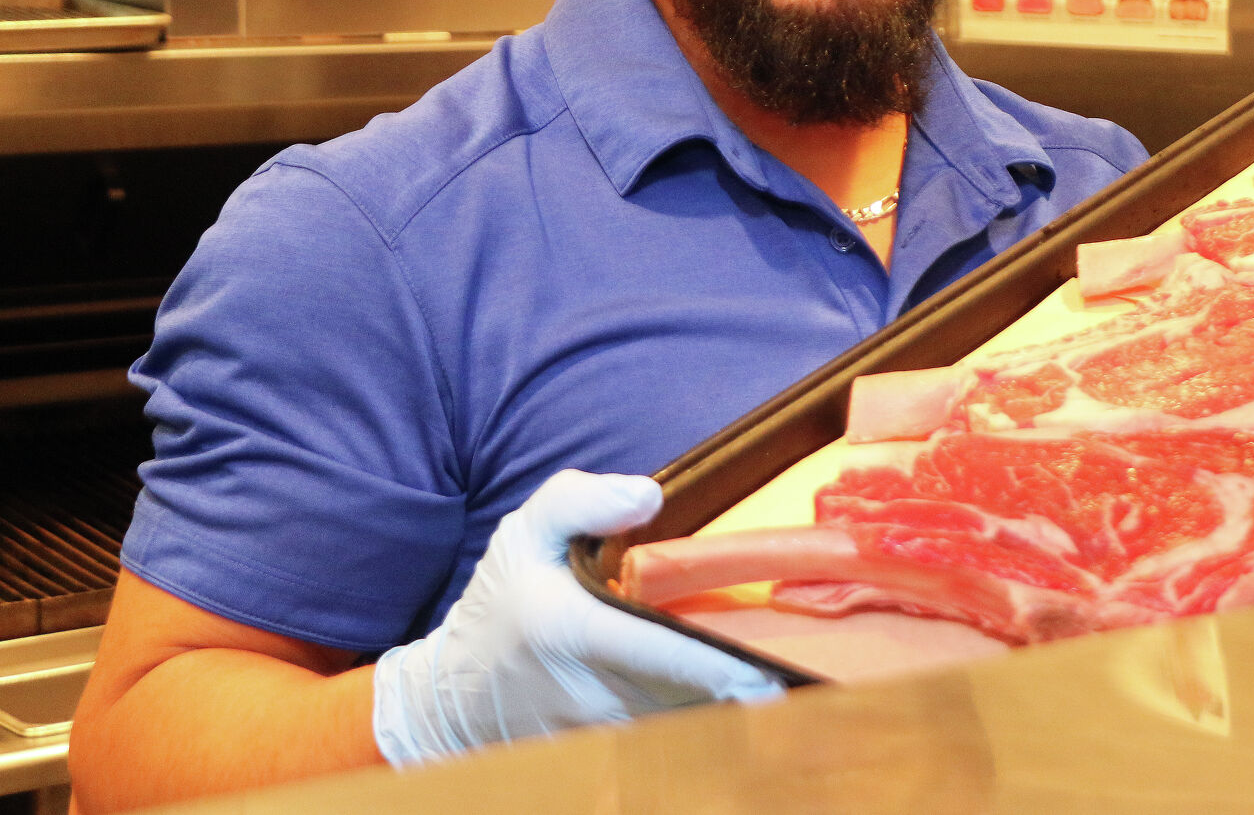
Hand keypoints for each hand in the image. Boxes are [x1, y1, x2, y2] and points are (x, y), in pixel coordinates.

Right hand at [372, 470, 781, 766]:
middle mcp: (590, 692)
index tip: (768, 681)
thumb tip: (648, 495)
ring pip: (680, 731)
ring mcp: (596, 734)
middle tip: (803, 692)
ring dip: (728, 724)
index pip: (662, 657)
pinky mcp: (601, 758)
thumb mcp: (524, 533)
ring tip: (786, 712)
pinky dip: (701, 740)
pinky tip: (742, 728)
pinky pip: (664, 750)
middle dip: (741, 700)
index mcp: (574, 631)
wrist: (450, 698)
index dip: (720, 672)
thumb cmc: (498, 606)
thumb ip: (581, 501)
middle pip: (686, 702)